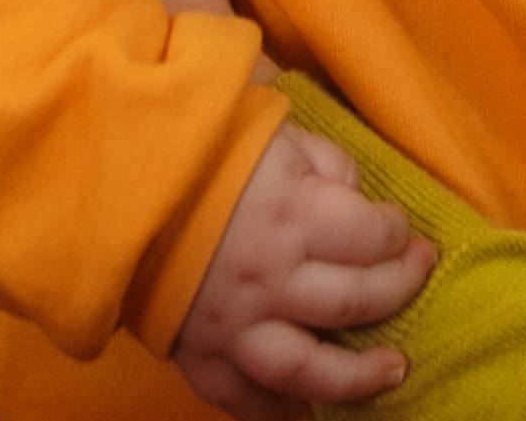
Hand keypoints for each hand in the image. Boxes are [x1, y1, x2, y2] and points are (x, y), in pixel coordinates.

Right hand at [176, 120, 433, 415]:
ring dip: (358, 378)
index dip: (397, 231)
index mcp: (292, 216)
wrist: (109, 182)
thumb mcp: (275, 132)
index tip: (402, 229)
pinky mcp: (198, 352)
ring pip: (309, 370)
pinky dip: (274, 412)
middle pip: (356, 301)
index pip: (371, 236)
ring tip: (393, 372)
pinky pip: (239, 397)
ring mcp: (234, 325)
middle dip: (400, 288)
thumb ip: (326, 163)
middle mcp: (270, 279)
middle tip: (417, 276)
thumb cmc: (199, 148)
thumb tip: (355, 194)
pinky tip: (305, 412)